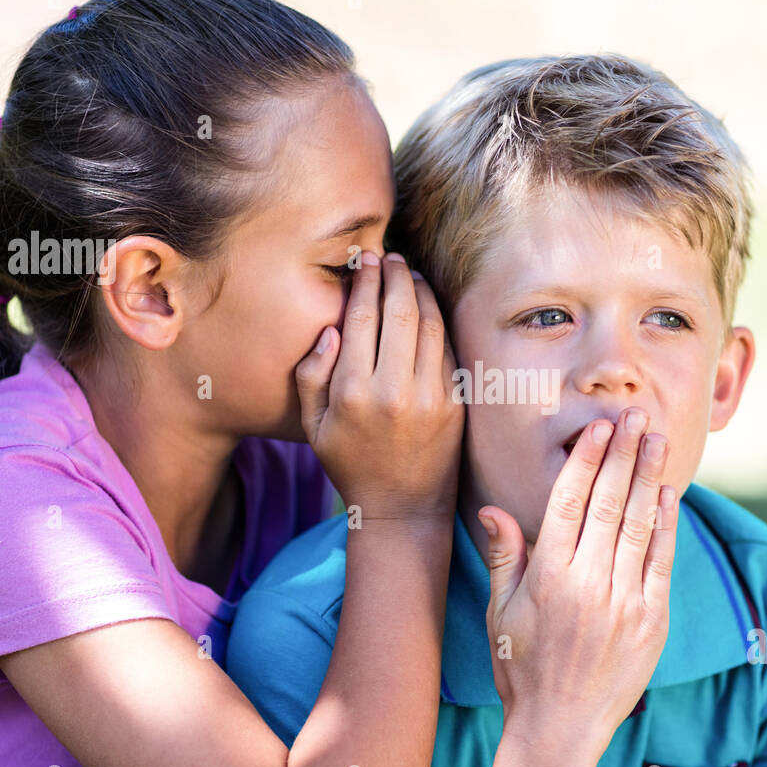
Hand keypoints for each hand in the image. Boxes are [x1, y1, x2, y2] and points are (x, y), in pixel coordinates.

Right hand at [295, 251, 461, 520]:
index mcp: (353, 393)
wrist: (403, 508)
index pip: (362, 319)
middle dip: (396, 276)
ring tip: (410, 274)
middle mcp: (393, 390)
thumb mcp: (313, 427)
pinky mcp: (456, 401)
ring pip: (429, 324)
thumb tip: (331, 330)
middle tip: (390, 257)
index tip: (366, 261)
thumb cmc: (351, 464)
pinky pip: (447, 348)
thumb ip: (310, 376)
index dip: (365, 283)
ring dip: (421, 291)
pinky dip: (438, 320)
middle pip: (399, 311)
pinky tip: (429, 306)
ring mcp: (430, 395)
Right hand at [478, 407, 676, 766]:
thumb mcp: (500, 613)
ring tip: (655, 439)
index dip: (586, 460)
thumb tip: (492, 508)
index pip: (569, 502)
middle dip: (622, 455)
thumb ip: (504, 556)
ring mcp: (625, 601)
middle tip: (634, 415)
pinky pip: (662, 561)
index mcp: (548, 577)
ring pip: (638, 525)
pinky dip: (666, 525)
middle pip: (608, 503)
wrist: (561, 727)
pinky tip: (667, 494)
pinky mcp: (653, 620)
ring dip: (648, 477)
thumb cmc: (521, 669)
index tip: (598, 429)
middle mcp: (589, 583)